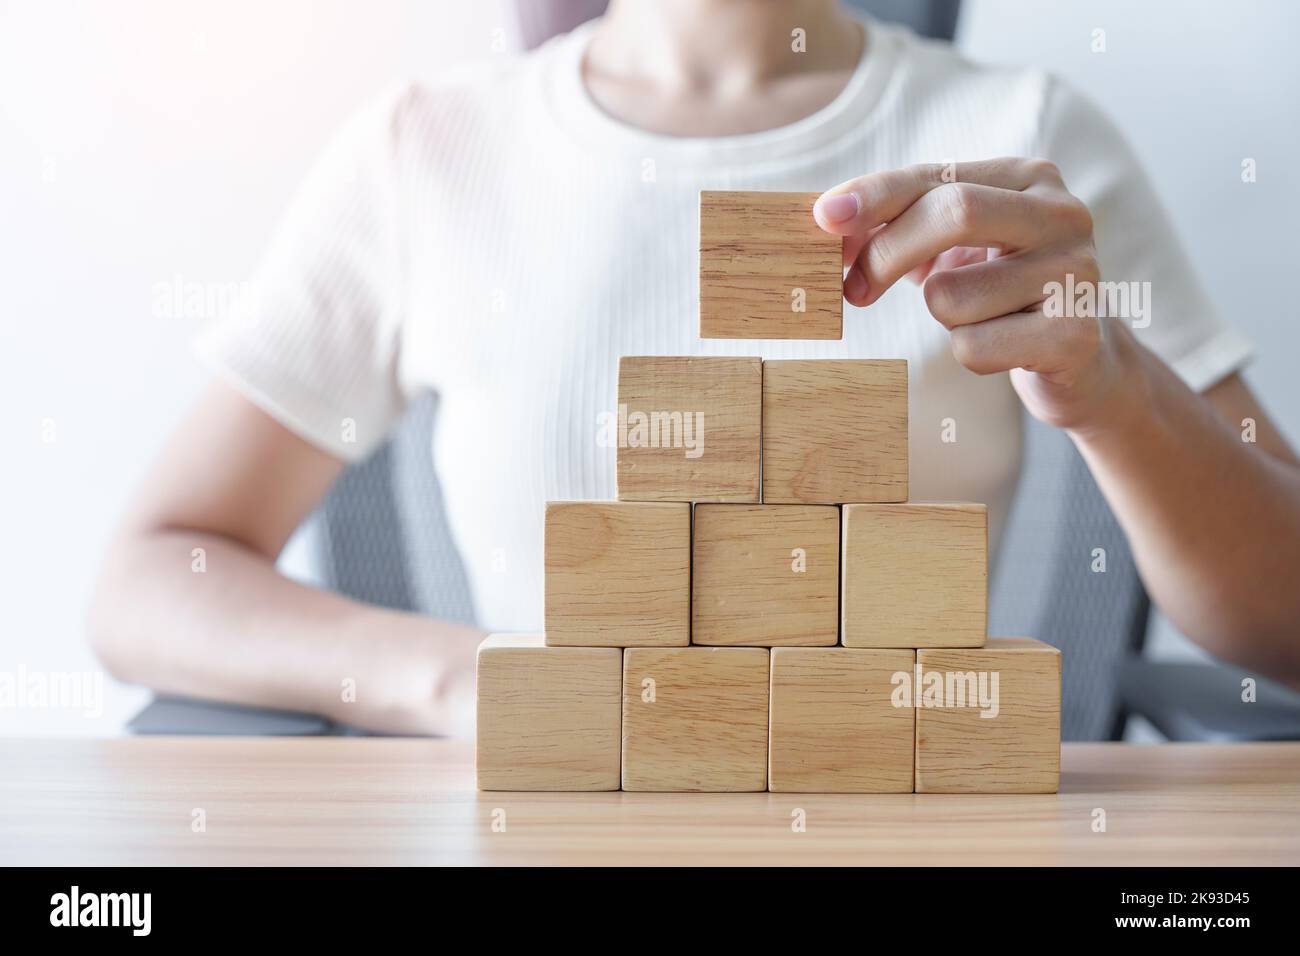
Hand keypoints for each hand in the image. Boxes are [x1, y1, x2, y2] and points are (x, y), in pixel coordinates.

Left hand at [814, 159, 1128, 430]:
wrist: (1081, 359)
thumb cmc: (1000, 293)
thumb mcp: (951, 245)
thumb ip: (898, 221)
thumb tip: (827, 218)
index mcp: (1028, 178)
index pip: (934, 176)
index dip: (873, 197)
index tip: (823, 220)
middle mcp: (1063, 214)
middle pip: (954, 212)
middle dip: (888, 253)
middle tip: (856, 290)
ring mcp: (1077, 273)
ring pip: (951, 297)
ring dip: (940, 319)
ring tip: (979, 320)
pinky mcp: (1076, 335)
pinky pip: (973, 348)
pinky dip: (970, 355)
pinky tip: (1004, 348)